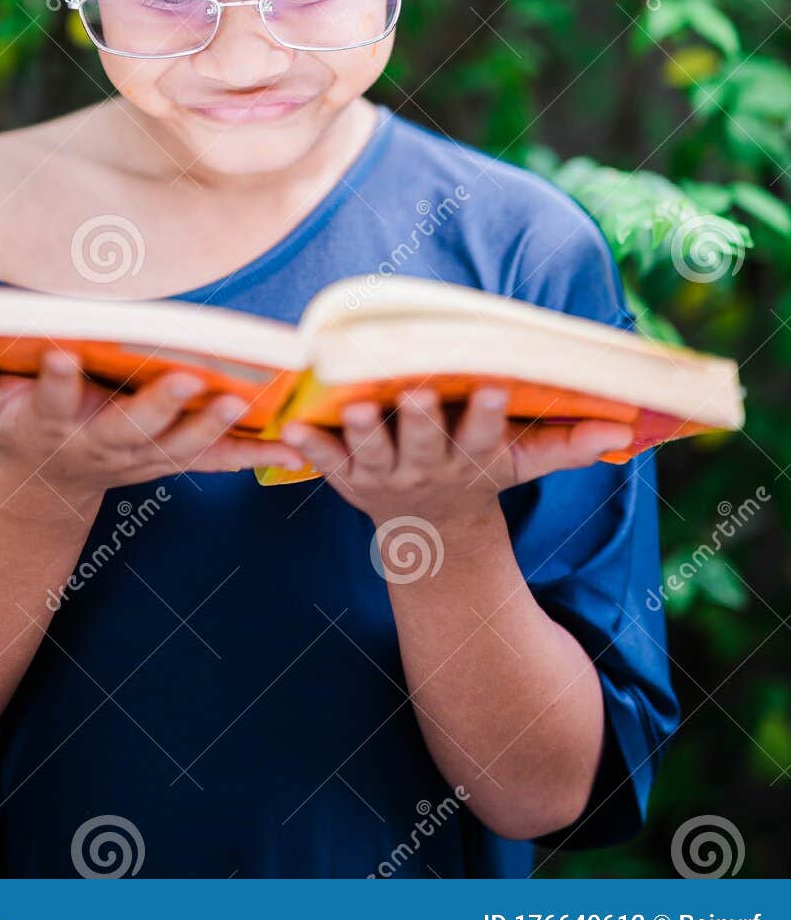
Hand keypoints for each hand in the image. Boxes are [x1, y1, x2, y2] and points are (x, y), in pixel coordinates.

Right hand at [0, 349, 304, 505]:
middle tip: (192, 378)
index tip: (63, 351)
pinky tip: (298, 450)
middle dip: (161, 404)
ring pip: (181, 446)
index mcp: (52, 424)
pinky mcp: (171, 463)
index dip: (55, 379)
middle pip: (132, 427)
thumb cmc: (15, 426)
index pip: (51, 398)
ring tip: (246, 400)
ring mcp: (140, 459)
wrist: (49, 485)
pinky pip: (217, 463)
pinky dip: (256, 457)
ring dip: (215, 428)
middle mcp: (99, 444)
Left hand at [281, 386, 634, 528]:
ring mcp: (384, 476)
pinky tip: (293, 426)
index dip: (492, 414)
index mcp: (472, 458)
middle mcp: (428, 468)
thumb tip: (625, 427)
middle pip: (425, 443)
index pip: (487, 435)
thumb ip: (567, 445)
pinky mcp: (347, 478)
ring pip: (372, 453)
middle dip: (421, 419)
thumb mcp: (523, 463)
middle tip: (416, 391)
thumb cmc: (480, 473)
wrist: (428, 534)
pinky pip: (325, 464)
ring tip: (353, 407)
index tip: (498, 385)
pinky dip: (309, 447)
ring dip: (363, 432)